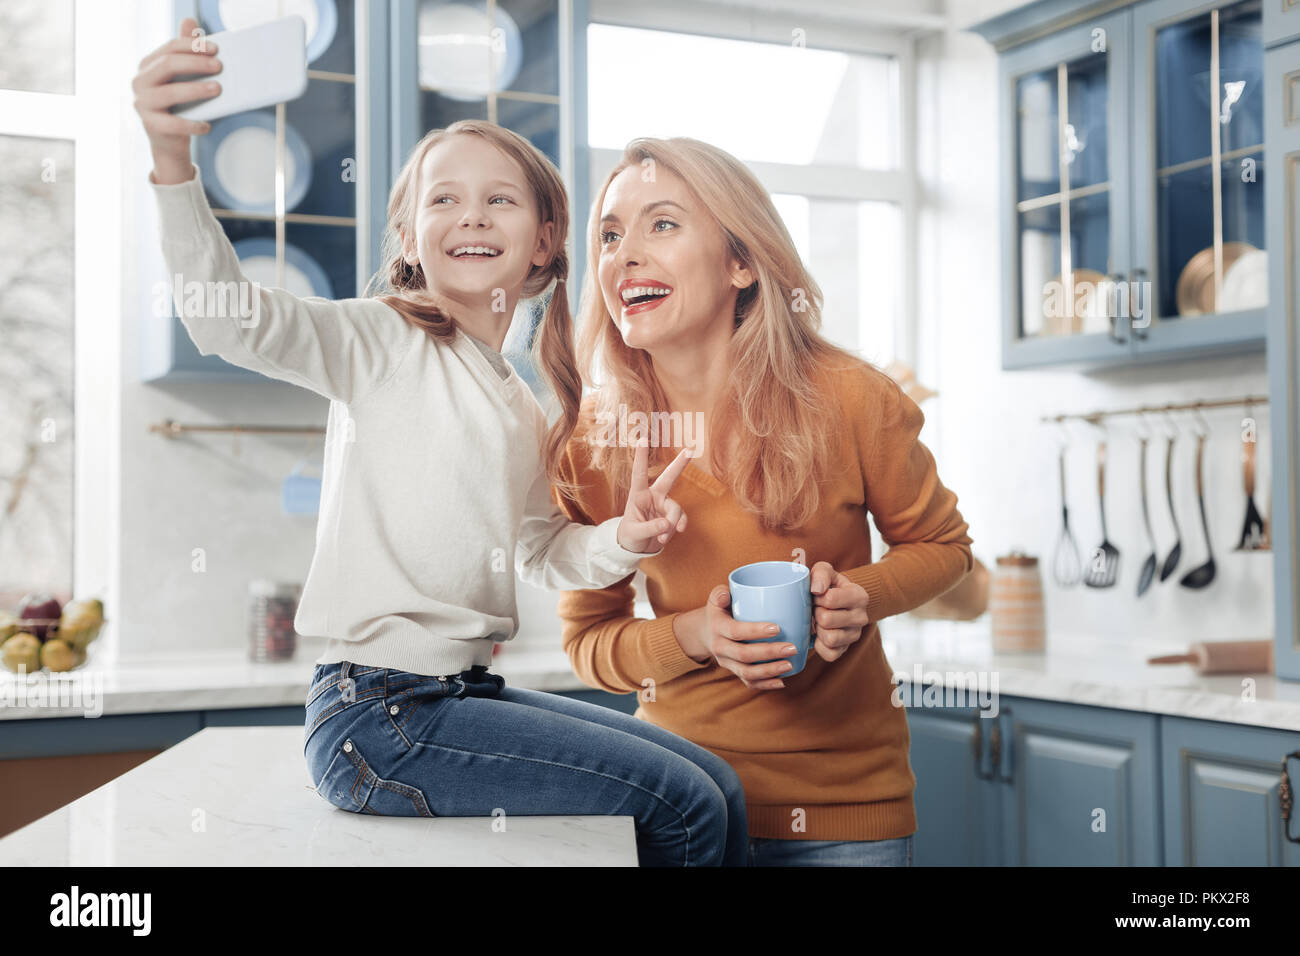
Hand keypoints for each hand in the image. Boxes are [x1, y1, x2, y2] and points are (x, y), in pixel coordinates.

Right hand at [133, 17, 222, 183]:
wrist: (170, 141)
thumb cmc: (179, 105)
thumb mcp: (183, 78)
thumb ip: (186, 53)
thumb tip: (190, 20)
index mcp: (149, 65)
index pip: (170, 48)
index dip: (192, 46)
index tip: (216, 49)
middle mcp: (140, 81)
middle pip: (168, 65)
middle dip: (196, 64)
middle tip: (220, 67)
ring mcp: (142, 103)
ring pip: (169, 93)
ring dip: (196, 90)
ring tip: (218, 89)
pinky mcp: (151, 125)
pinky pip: (172, 124)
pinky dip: (192, 124)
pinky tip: (207, 125)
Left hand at [616, 440, 690, 552]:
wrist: (636, 546)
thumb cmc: (630, 535)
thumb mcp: (634, 533)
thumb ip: (650, 528)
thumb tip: (668, 524)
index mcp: (638, 495)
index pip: (639, 474)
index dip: (641, 457)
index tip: (643, 440)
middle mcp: (653, 496)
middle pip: (668, 478)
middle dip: (679, 465)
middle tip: (690, 450)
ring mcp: (664, 505)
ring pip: (675, 510)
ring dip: (671, 525)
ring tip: (662, 538)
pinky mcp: (672, 516)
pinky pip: (680, 519)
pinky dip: (678, 527)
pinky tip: (673, 534)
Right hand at [673, 586, 799, 691]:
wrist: (705, 632)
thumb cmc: (720, 610)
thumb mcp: (716, 597)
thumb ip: (720, 593)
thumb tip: (726, 594)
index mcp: (717, 627)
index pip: (735, 631)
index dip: (755, 631)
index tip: (777, 628)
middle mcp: (719, 647)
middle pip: (744, 655)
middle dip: (769, 653)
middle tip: (792, 648)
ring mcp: (727, 662)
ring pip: (747, 672)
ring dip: (769, 671)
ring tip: (789, 665)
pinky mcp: (734, 671)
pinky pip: (748, 682)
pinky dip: (765, 684)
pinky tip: (782, 681)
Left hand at [809, 561, 870, 662]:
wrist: (831, 602)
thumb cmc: (827, 585)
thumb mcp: (824, 571)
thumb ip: (821, 574)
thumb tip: (817, 590)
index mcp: (859, 596)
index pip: (830, 599)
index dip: (816, 597)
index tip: (817, 595)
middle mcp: (861, 617)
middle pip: (827, 620)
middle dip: (816, 613)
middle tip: (816, 609)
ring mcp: (855, 635)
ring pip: (830, 638)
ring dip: (818, 629)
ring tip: (819, 621)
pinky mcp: (845, 649)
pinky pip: (829, 654)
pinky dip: (820, 645)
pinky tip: (819, 634)